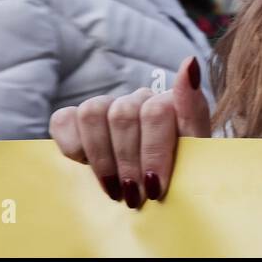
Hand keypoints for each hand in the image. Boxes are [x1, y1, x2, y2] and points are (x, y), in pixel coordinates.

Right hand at [49, 56, 209, 207]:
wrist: (161, 197)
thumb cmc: (180, 178)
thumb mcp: (196, 155)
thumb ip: (193, 111)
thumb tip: (190, 64)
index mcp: (172, 103)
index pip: (156, 110)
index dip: (153, 152)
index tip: (156, 187)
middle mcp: (140, 99)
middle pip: (123, 114)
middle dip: (128, 162)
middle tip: (135, 196)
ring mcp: (109, 108)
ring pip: (93, 112)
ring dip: (102, 157)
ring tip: (113, 189)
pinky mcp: (78, 121)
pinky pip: (64, 119)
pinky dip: (73, 146)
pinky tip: (86, 169)